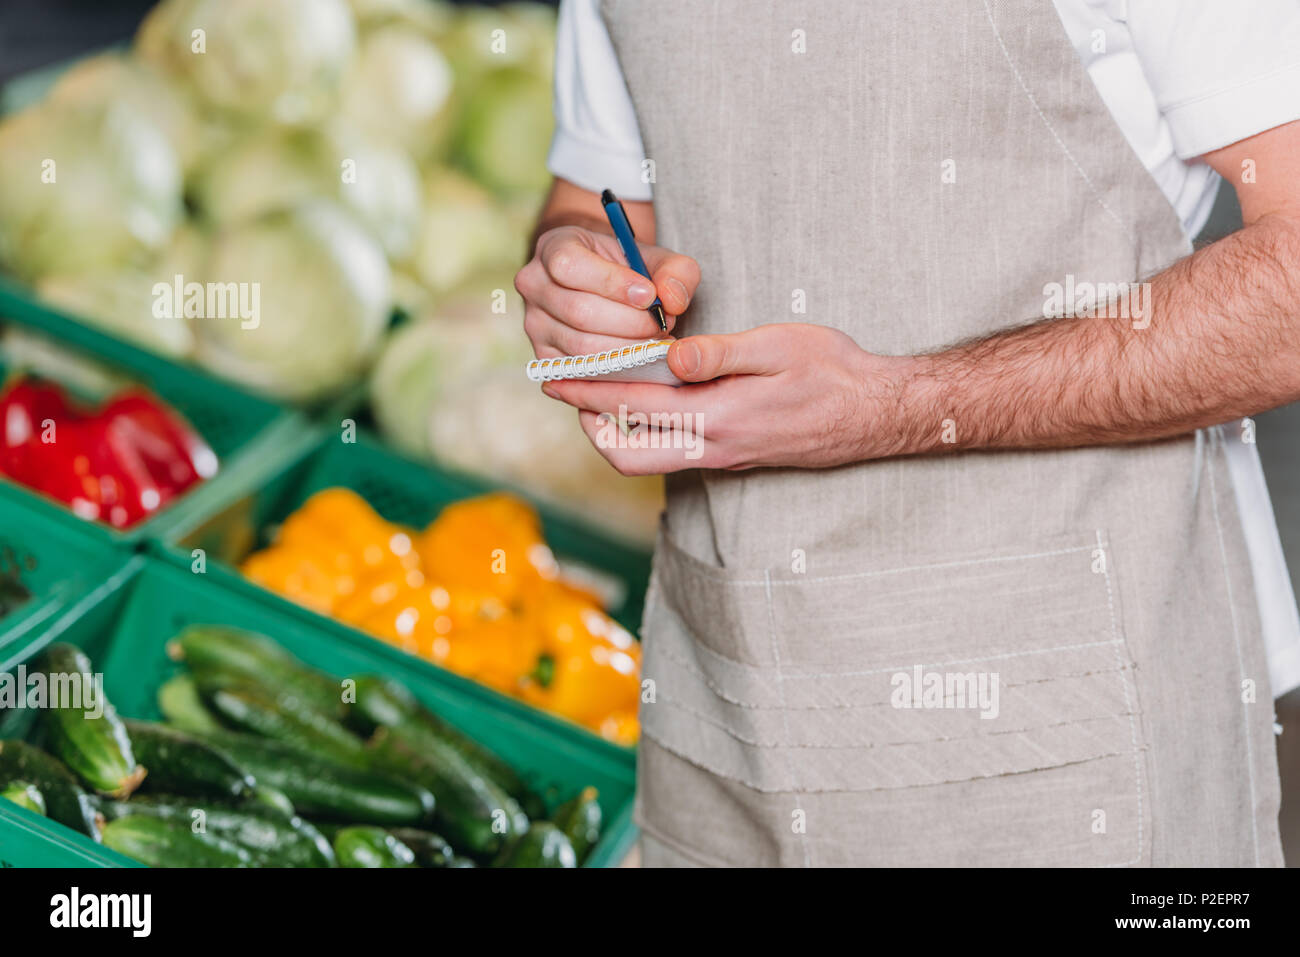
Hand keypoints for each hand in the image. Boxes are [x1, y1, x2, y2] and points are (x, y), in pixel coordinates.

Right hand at [514, 225, 699, 357]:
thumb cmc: (628, 268)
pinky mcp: (546, 357)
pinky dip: (616, 371)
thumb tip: (671, 301)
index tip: (649, 295)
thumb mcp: (656, 257)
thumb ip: (675, 272)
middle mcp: (534, 285)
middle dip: (630, 323)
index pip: (569, 266)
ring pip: (581, 347)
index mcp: (553, 247)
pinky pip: (581, 372)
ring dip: (626, 349)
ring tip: (654, 343)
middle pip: (579, 312)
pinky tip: (640, 362)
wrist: (601, 283)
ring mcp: (534, 324)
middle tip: (663, 326)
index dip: (612, 283)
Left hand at [541, 323, 916, 473]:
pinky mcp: (732, 457)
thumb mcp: (781, 346)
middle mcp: (714, 447)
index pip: (635, 405)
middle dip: (589, 420)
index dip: (588, 388)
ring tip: (597, 395)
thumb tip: (669, 354)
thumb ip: (721, 353)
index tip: (553, 374)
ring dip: (614, 430)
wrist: (876, 414)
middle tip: (565, 388)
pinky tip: (644, 403)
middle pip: (627, 452)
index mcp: (719, 416)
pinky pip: (671, 454)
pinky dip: (644, 432)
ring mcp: (723, 457)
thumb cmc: (834, 372)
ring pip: (647, 459)